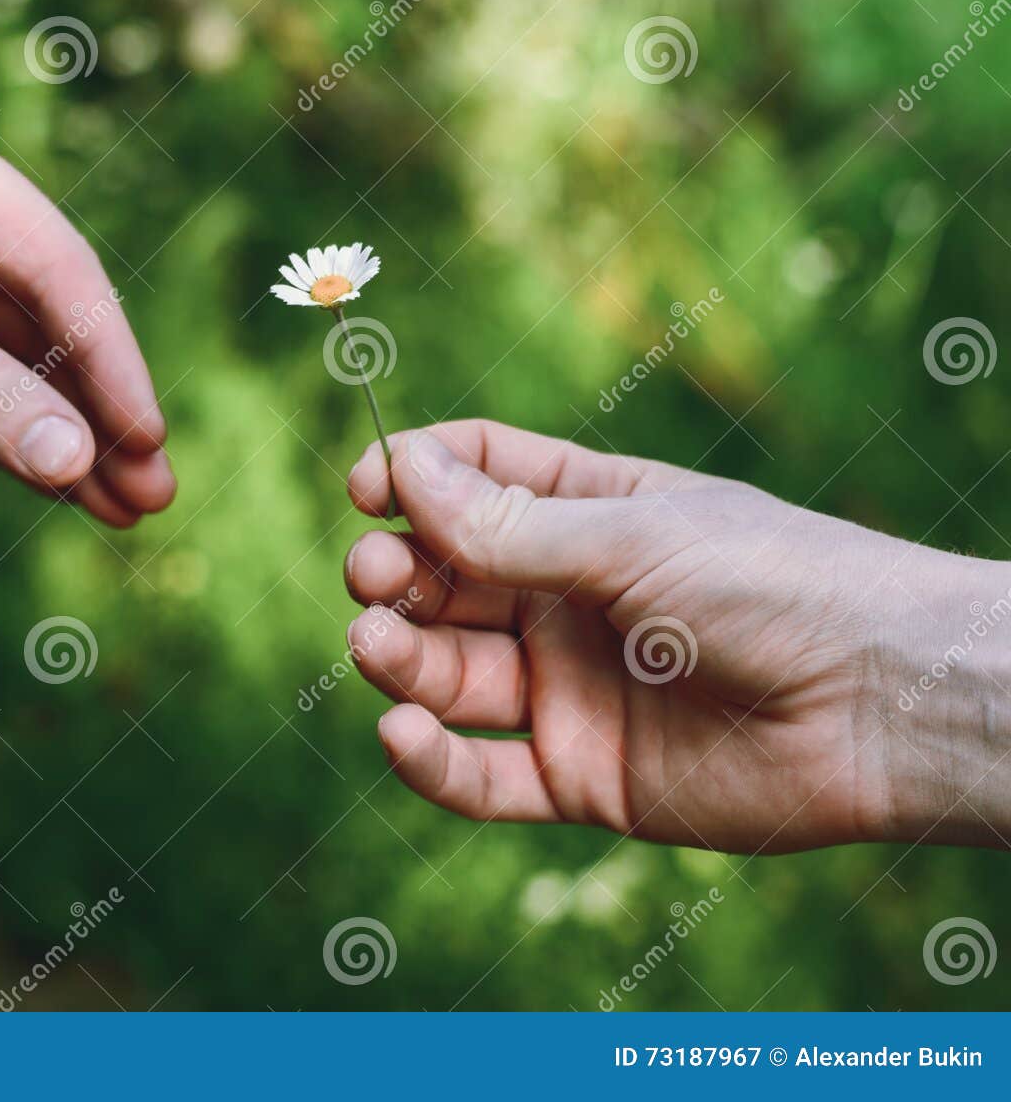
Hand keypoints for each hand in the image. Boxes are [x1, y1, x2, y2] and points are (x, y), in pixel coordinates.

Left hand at [0, 21, 172, 525]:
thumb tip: (76, 460)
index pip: (59, 273)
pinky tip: (51, 485)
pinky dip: (0, 445)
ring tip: (123, 508)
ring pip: (5, 375)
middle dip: (96, 412)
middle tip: (154, 492)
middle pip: (44, 330)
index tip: (147, 439)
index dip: (110, 362)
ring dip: (58, 440)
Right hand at [344, 421, 1010, 852]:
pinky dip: (430, 760)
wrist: (880, 706)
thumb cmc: (774, 585)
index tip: (367, 486)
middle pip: (445, 581)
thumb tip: (401, 469)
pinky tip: (399, 732)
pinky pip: (481, 777)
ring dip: (399, 659)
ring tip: (376, 646)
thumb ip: (510, 525)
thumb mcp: (632, 538)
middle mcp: (567, 601)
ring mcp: (568, 691)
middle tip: (372, 575)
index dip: (413, 478)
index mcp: (589, 515)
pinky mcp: (578, 778)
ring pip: (449, 676)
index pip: (477, 480)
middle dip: (394, 573)